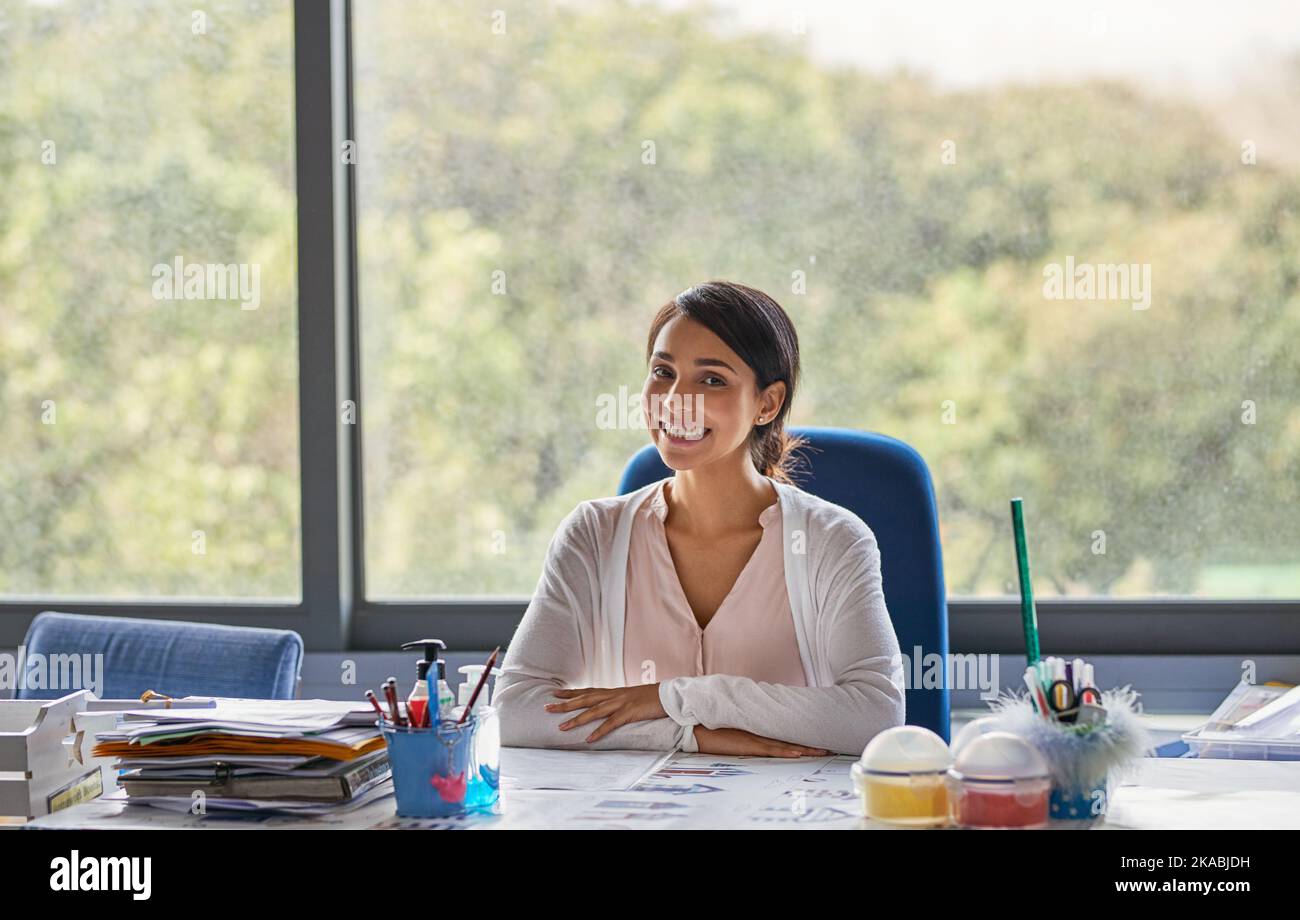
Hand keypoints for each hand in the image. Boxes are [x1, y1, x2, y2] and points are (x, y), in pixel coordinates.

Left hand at [545, 683, 666, 742]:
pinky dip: (600, 731)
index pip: (587, 691)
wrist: (669, 695)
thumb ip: (618, 701)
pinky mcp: (630, 712)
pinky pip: (612, 723)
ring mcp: (621, 703)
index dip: (570, 693)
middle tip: (547, 708)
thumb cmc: (650, 698)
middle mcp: (613, 695)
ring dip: (577, 719)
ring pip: (594, 711)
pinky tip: (589, 739)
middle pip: (585, 699)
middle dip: (565, 704)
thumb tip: (608, 706)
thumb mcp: (630, 697)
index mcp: (613, 692)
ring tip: (562, 727)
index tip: (554, 693)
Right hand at [693, 726, 829, 757]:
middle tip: (830, 745)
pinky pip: (770, 749)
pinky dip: (785, 751)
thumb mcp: (733, 723)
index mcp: (757, 725)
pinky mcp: (747, 744)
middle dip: (810, 741)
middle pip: (790, 736)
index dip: (801, 734)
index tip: (817, 736)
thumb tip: (757, 725)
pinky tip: (798, 753)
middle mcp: (759, 729)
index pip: (784, 730)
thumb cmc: (711, 724)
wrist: (694, 723)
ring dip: (804, 748)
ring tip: (822, 751)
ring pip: (785, 743)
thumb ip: (747, 724)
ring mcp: (754, 736)